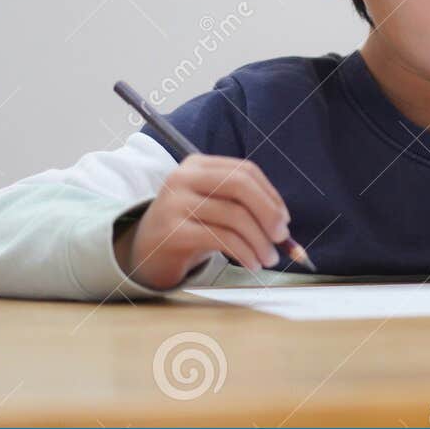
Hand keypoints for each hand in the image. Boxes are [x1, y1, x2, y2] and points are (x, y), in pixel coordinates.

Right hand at [114, 154, 292, 289]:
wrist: (145, 254)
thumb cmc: (190, 228)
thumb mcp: (213, 206)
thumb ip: (244, 206)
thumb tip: (283, 224)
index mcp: (198, 165)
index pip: (245, 170)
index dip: (271, 195)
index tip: (284, 221)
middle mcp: (184, 178)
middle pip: (240, 185)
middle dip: (269, 212)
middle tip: (282, 237)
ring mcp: (175, 203)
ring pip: (234, 215)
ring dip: (260, 241)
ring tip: (268, 258)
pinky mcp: (172, 231)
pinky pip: (221, 238)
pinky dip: (244, 252)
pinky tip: (251, 263)